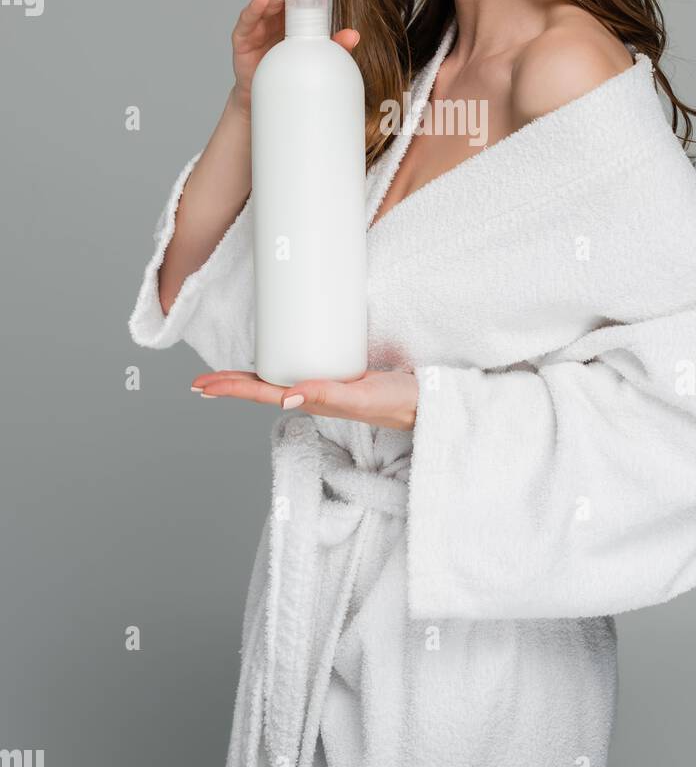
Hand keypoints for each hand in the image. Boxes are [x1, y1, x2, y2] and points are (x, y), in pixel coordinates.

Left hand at [190, 365, 418, 431]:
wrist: (425, 402)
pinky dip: (279, 367)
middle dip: (231, 386)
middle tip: (200, 382)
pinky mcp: (339, 376)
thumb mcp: (363, 396)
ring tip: (227, 376)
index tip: (201, 385)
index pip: (262, 394)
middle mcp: (314, 396)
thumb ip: (328, 396)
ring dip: (250, 380)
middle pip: (263, 390)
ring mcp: (325, 388)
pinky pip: (299, 372)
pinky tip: (277, 363)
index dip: (231, 389)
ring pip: (278, 383)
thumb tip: (286, 397)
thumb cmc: (397, 403)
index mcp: (313, 401)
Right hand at [230, 0, 359, 116]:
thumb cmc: (290, 76)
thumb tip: (354, 35)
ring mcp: (259, 26)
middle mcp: (277, 18)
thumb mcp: (314, 59)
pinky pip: (248, 20)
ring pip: (269, 2)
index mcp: (296, 20)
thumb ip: (333, 47)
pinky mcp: (243, 38)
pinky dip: (255, 6)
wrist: (266, 102)